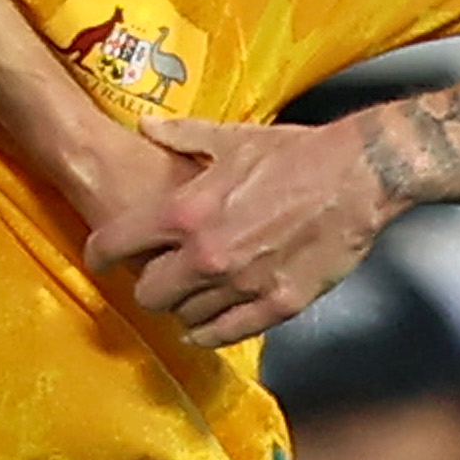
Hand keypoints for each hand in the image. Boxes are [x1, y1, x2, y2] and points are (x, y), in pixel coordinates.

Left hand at [109, 112, 383, 346]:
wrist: (359, 176)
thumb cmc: (296, 154)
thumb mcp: (232, 139)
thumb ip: (181, 137)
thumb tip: (146, 126)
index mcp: (185, 213)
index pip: (115, 246)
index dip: (100, 254)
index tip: (100, 258)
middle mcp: (205, 256)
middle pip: (147, 294)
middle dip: (149, 284)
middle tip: (160, 275)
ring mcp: (241, 286)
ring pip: (185, 318)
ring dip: (185, 306)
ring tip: (194, 293)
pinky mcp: (275, 306)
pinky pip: (225, 334)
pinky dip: (212, 330)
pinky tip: (209, 323)